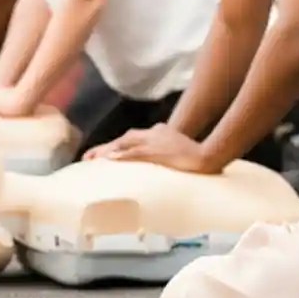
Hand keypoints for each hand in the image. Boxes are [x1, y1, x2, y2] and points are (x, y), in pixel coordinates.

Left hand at [84, 123, 217, 173]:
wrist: (210, 156)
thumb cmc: (201, 156)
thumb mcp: (181, 152)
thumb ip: (168, 154)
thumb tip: (162, 165)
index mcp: (161, 132)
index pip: (134, 137)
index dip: (117, 146)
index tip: (104, 154)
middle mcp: (155, 133)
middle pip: (125, 138)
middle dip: (106, 147)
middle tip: (88, 157)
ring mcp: (156, 142)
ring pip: (125, 144)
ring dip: (107, 152)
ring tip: (91, 159)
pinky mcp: (157, 152)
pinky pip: (134, 154)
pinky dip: (120, 156)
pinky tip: (108, 161)